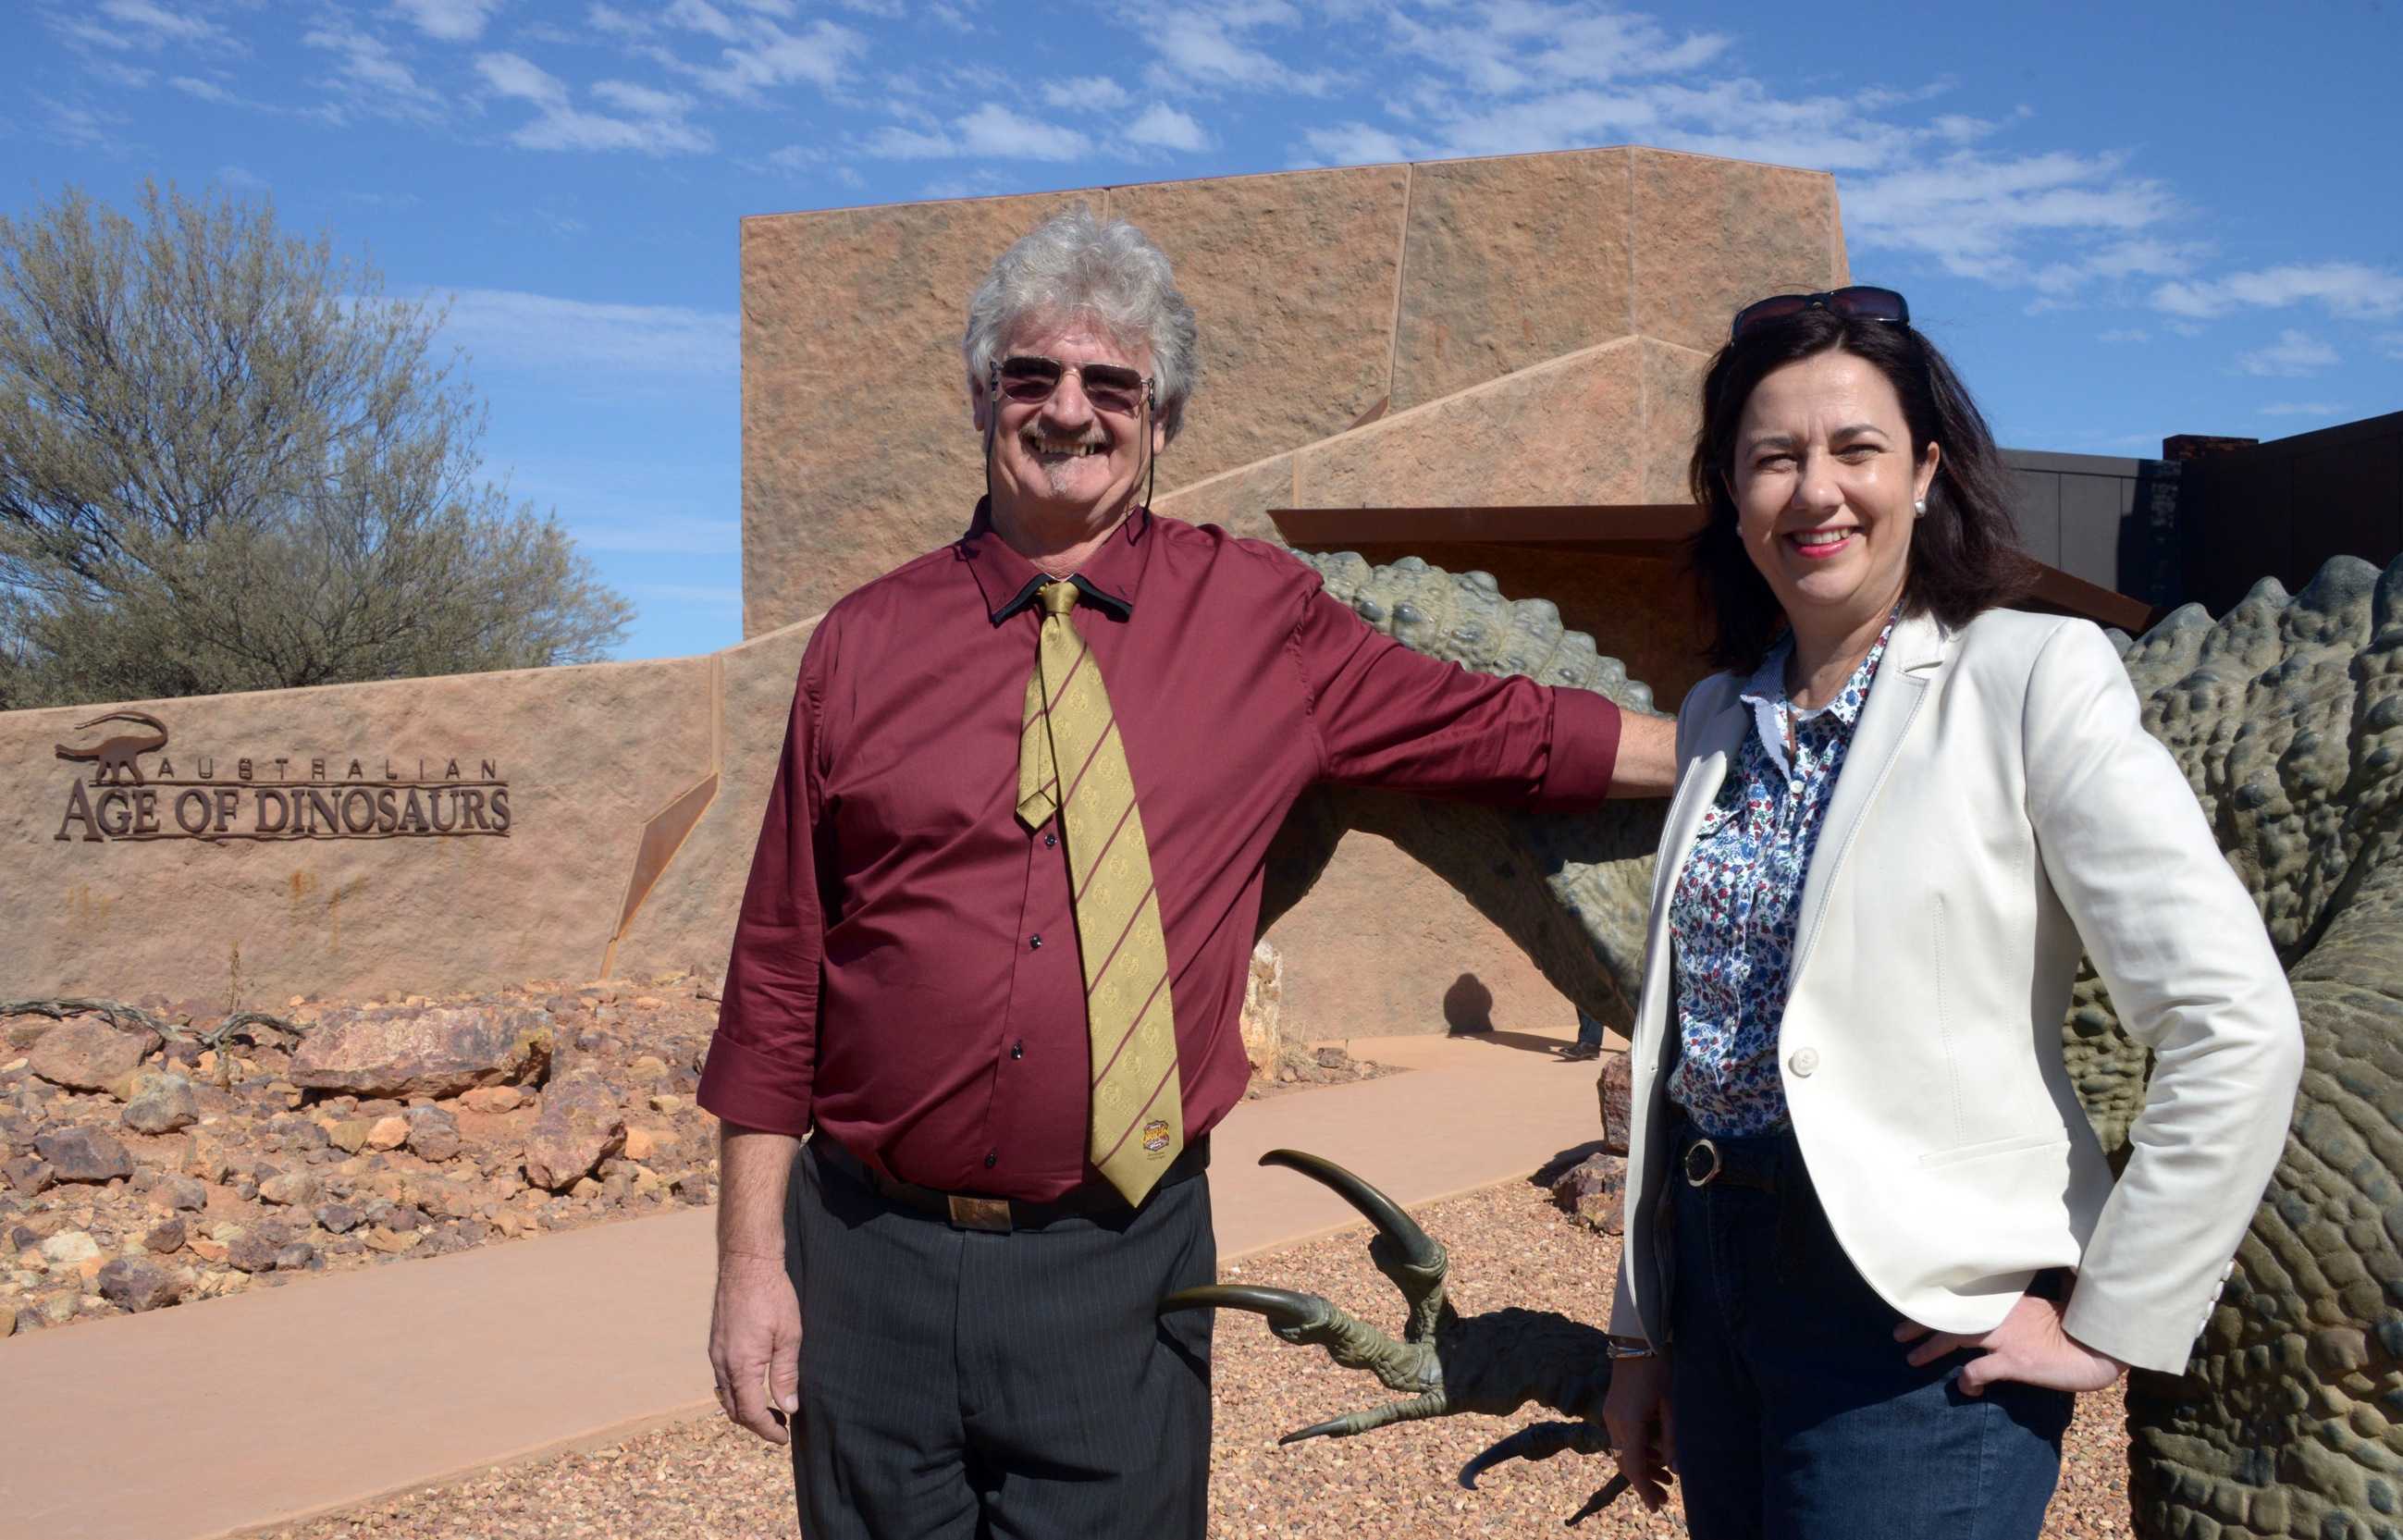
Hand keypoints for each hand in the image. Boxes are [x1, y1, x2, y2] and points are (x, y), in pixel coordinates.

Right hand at [710, 1251, 802, 1443]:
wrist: (746, 1264)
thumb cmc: (772, 1296)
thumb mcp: (789, 1336)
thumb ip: (786, 1374)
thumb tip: (789, 1407)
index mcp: (742, 1366)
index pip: (750, 1413)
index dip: (767, 1430)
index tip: (784, 1438)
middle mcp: (722, 1363)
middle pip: (734, 1409)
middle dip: (755, 1424)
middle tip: (780, 1426)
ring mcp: (715, 1353)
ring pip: (725, 1395)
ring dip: (745, 1408)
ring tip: (770, 1408)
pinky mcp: (716, 1343)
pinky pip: (722, 1378)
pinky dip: (737, 1391)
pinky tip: (754, 1384)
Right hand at [1600, 1352, 1676, 1510]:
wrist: (1637, 1341)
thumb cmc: (1658, 1370)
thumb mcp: (1671, 1406)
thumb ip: (1671, 1439)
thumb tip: (1676, 1470)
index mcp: (1628, 1423)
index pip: (1634, 1466)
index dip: (1644, 1490)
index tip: (1655, 1507)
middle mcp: (1614, 1422)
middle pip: (1626, 1463)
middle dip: (1645, 1483)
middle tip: (1666, 1498)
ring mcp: (1611, 1415)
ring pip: (1624, 1452)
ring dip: (1643, 1467)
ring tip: (1667, 1480)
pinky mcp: (1614, 1409)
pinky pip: (1623, 1439)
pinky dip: (1638, 1452)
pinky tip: (1656, 1455)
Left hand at [1895, 1293, 2124, 1395]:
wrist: (2104, 1343)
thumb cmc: (2079, 1327)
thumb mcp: (2043, 1310)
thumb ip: (2018, 1309)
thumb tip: (2000, 1314)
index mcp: (2008, 1299)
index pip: (1964, 1295)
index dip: (1938, 1301)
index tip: (1917, 1302)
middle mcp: (2002, 1313)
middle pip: (1950, 1313)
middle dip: (1921, 1323)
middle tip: (1898, 1334)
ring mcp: (2007, 1336)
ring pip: (1955, 1336)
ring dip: (1929, 1348)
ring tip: (1911, 1359)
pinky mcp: (2016, 1361)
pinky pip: (1978, 1371)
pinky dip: (1967, 1381)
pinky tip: (1967, 1389)